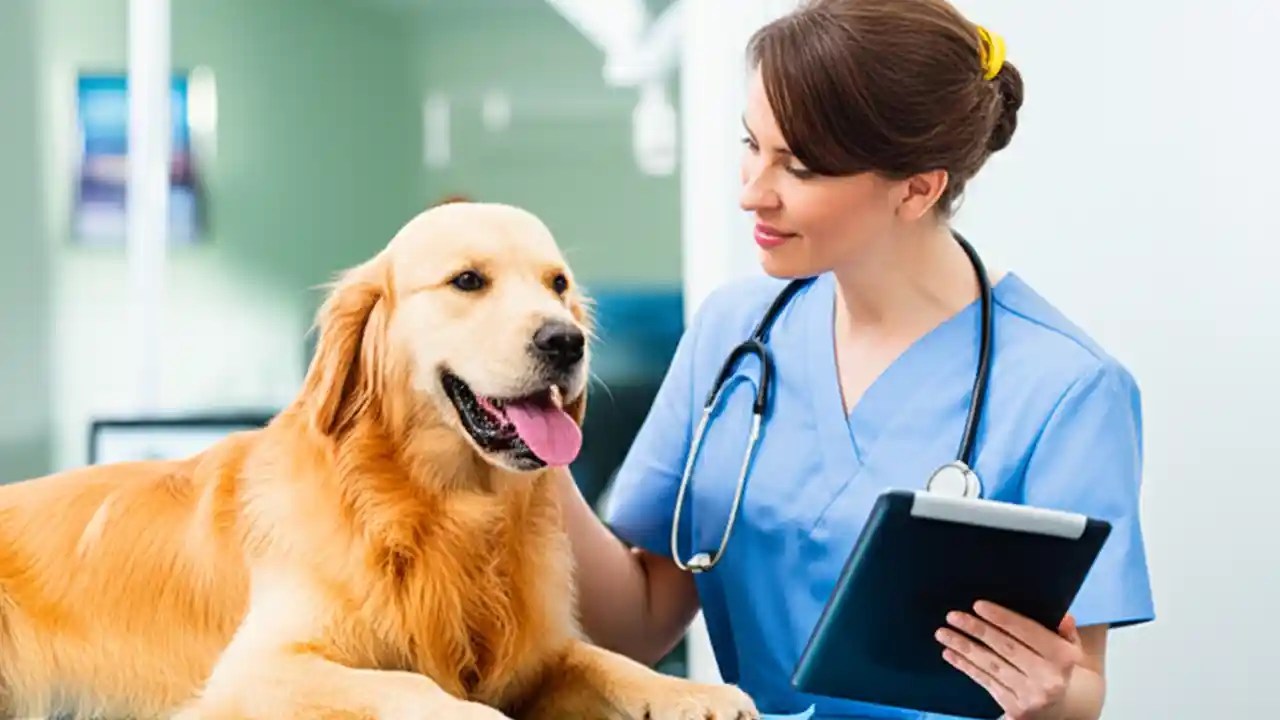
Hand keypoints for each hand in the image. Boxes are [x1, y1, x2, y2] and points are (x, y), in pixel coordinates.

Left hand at [935, 601, 1085, 719]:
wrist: (1060, 708)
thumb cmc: (1057, 667)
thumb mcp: (1069, 648)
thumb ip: (1064, 630)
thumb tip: (1064, 616)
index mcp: (1063, 657)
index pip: (1029, 633)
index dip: (1002, 618)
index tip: (978, 605)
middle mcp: (1048, 678)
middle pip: (1006, 648)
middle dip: (977, 630)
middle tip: (952, 616)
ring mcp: (1030, 696)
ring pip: (991, 666)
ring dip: (964, 647)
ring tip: (943, 633)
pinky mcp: (1014, 710)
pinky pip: (985, 682)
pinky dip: (965, 666)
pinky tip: (949, 654)